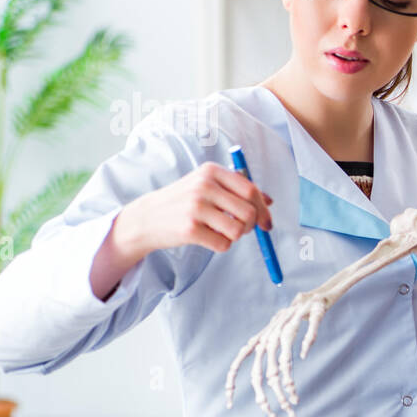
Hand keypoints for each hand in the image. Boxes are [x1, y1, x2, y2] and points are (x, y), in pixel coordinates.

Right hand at [115, 161, 273, 260]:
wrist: (147, 217)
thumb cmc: (183, 202)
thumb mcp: (207, 185)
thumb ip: (237, 190)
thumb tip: (269, 201)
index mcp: (211, 171)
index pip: (251, 190)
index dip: (263, 209)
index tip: (266, 223)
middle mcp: (203, 186)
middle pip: (248, 212)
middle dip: (251, 226)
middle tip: (241, 229)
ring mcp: (195, 207)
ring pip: (238, 230)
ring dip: (235, 236)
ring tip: (221, 232)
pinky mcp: (190, 229)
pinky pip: (224, 244)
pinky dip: (221, 245)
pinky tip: (208, 238)